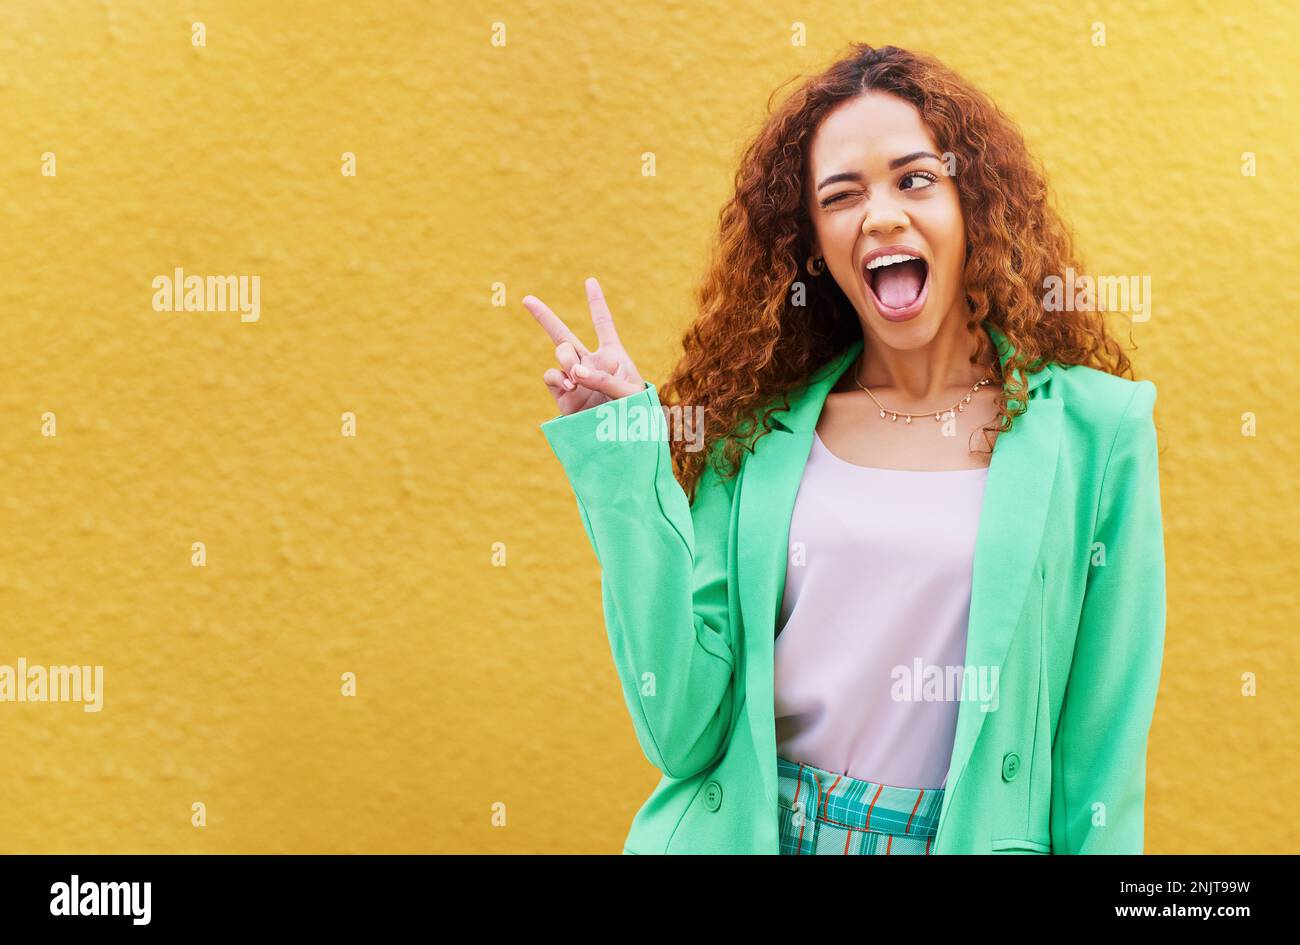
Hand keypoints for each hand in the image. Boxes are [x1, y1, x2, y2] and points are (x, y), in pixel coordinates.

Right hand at [524, 276, 646, 415]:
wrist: (625, 442)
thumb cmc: (636, 414)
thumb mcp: (630, 393)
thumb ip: (605, 379)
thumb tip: (575, 373)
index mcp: (612, 356)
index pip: (603, 324)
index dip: (596, 302)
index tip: (590, 281)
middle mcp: (589, 364)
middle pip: (563, 335)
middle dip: (543, 316)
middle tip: (526, 299)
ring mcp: (574, 379)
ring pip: (559, 353)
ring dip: (565, 358)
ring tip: (575, 376)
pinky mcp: (563, 396)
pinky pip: (551, 376)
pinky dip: (556, 376)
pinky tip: (569, 385)